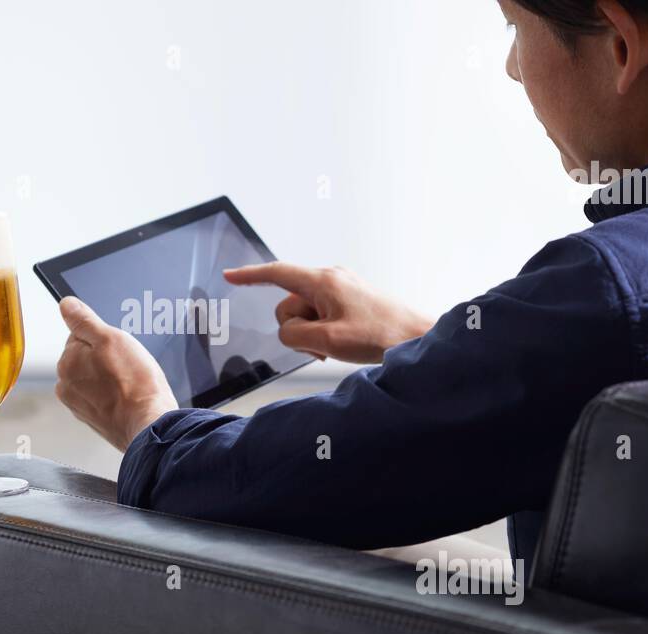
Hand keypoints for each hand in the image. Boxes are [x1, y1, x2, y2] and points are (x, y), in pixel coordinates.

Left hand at [55, 296, 178, 450]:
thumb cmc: (135, 383)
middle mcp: (66, 385)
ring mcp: (79, 404)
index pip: (81, 336)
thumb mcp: (111, 338)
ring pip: (96, 378)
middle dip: (106, 358)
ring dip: (111, 377)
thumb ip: (84, 320)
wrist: (150, 424)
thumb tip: (66, 305)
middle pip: (87, 358)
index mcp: (66, 362)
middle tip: (127, 366)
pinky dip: (114, 395)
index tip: (118, 349)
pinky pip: (103, 397)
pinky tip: (129, 396)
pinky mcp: (94, 419)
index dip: (103, 338)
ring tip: (130, 382)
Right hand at [223, 262, 434, 363]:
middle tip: (321, 346)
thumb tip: (288, 332)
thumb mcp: (328, 341)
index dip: (249, 276)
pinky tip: (342, 344)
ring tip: (336, 347)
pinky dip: (323, 334)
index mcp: (323, 281)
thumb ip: (295, 335)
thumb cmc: (382, 335)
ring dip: (312, 335)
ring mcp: (341, 289)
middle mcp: (330, 279)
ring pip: (304, 315)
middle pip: (289, 305)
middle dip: (296, 330)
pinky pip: (321, 317)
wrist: (418, 338)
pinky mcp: (349, 301)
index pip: (276, 273)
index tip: (230, 275)